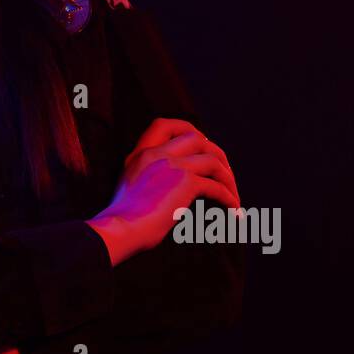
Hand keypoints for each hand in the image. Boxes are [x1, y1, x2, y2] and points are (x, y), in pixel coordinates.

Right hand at [87, 118, 240, 265]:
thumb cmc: (123, 218)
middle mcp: (156, 154)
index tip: (200, 144)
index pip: (163, 124)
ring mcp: (172, 166)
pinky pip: (217, 187)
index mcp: (140, 153)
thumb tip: (174, 183)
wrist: (120, 229)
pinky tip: (233, 211)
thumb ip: (147, 174)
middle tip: (224, 174)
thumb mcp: (130, 185)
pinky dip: (229, 198)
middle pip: (197, 139)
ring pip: (213, 161)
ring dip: (228, 179)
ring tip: (233, 196)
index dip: (186, 129)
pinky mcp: (185, 183)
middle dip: (217, 154)